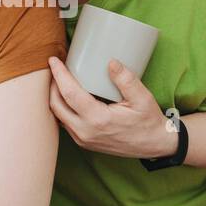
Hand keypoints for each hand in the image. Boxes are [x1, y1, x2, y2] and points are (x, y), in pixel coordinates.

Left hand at [47, 57, 178, 159]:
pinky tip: (67, 97)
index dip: (59, 75)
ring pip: (58, 116)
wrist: (154, 145)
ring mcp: (83, 140)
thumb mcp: (142, 98)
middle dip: (52, 85)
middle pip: (56, 105)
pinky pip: (65, 124)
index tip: (53, 60)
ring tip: (58, 80)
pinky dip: (62, 108)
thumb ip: (126, 80)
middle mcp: (85, 132)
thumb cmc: (148, 122)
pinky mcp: (85, 143)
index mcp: (98, 120)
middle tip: (54, 68)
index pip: (70, 94)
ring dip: (55, 97)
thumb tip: (111, 62)